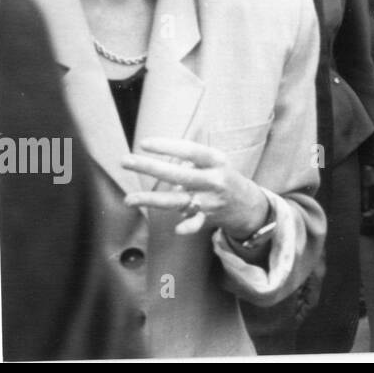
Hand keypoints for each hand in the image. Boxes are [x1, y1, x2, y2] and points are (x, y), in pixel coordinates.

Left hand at [122, 137, 268, 238]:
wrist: (248, 203)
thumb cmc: (222, 176)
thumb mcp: (214, 161)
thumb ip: (190, 159)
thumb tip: (164, 162)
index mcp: (216, 160)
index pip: (190, 150)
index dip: (167, 146)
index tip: (144, 143)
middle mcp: (214, 179)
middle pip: (179, 173)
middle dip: (151, 167)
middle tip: (125, 160)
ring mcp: (211, 199)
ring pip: (179, 200)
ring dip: (152, 199)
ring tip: (129, 199)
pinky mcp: (209, 217)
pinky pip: (197, 223)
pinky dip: (189, 225)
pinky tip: (178, 229)